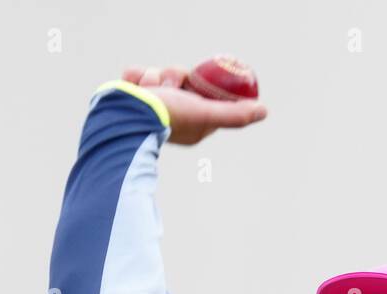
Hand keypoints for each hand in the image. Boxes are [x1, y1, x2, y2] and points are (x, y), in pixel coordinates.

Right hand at [120, 64, 267, 144]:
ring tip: (149, 92)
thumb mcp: (205, 113)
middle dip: (174, 78)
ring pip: (160, 74)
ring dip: (154, 78)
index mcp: (192, 125)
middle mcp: (172, 117)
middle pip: (180, 80)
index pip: (202, 94)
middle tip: (171, 86)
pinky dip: (137, 77)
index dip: (199, 84)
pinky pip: (139, 75)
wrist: (122, 114)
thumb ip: (233, 114)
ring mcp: (149, 107)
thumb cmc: (167, 116)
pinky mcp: (131, 97)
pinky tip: (135, 88)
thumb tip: (263, 111)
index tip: (195, 81)